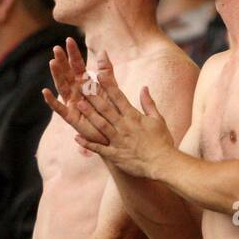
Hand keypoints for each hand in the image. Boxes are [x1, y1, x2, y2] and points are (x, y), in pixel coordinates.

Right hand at [42, 38, 109, 147]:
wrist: (113, 132)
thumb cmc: (110, 110)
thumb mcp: (110, 88)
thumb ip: (106, 71)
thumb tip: (103, 51)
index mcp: (86, 83)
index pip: (78, 65)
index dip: (74, 53)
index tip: (69, 39)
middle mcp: (76, 91)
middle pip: (67, 73)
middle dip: (62, 61)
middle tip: (56, 48)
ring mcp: (72, 103)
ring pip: (62, 87)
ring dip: (56, 75)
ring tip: (52, 62)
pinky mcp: (71, 117)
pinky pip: (59, 108)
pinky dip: (52, 101)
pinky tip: (45, 92)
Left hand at [60, 51, 176, 178]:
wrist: (162, 163)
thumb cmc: (162, 141)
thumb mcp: (157, 119)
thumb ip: (148, 103)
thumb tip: (144, 87)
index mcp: (134, 117)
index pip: (119, 97)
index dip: (108, 85)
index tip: (99, 74)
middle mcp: (124, 126)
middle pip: (106, 109)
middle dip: (94, 96)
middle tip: (82, 86)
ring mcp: (118, 141)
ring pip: (101, 125)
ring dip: (89, 115)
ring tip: (78, 104)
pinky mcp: (115, 155)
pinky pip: (99, 148)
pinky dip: (87, 143)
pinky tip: (76, 137)